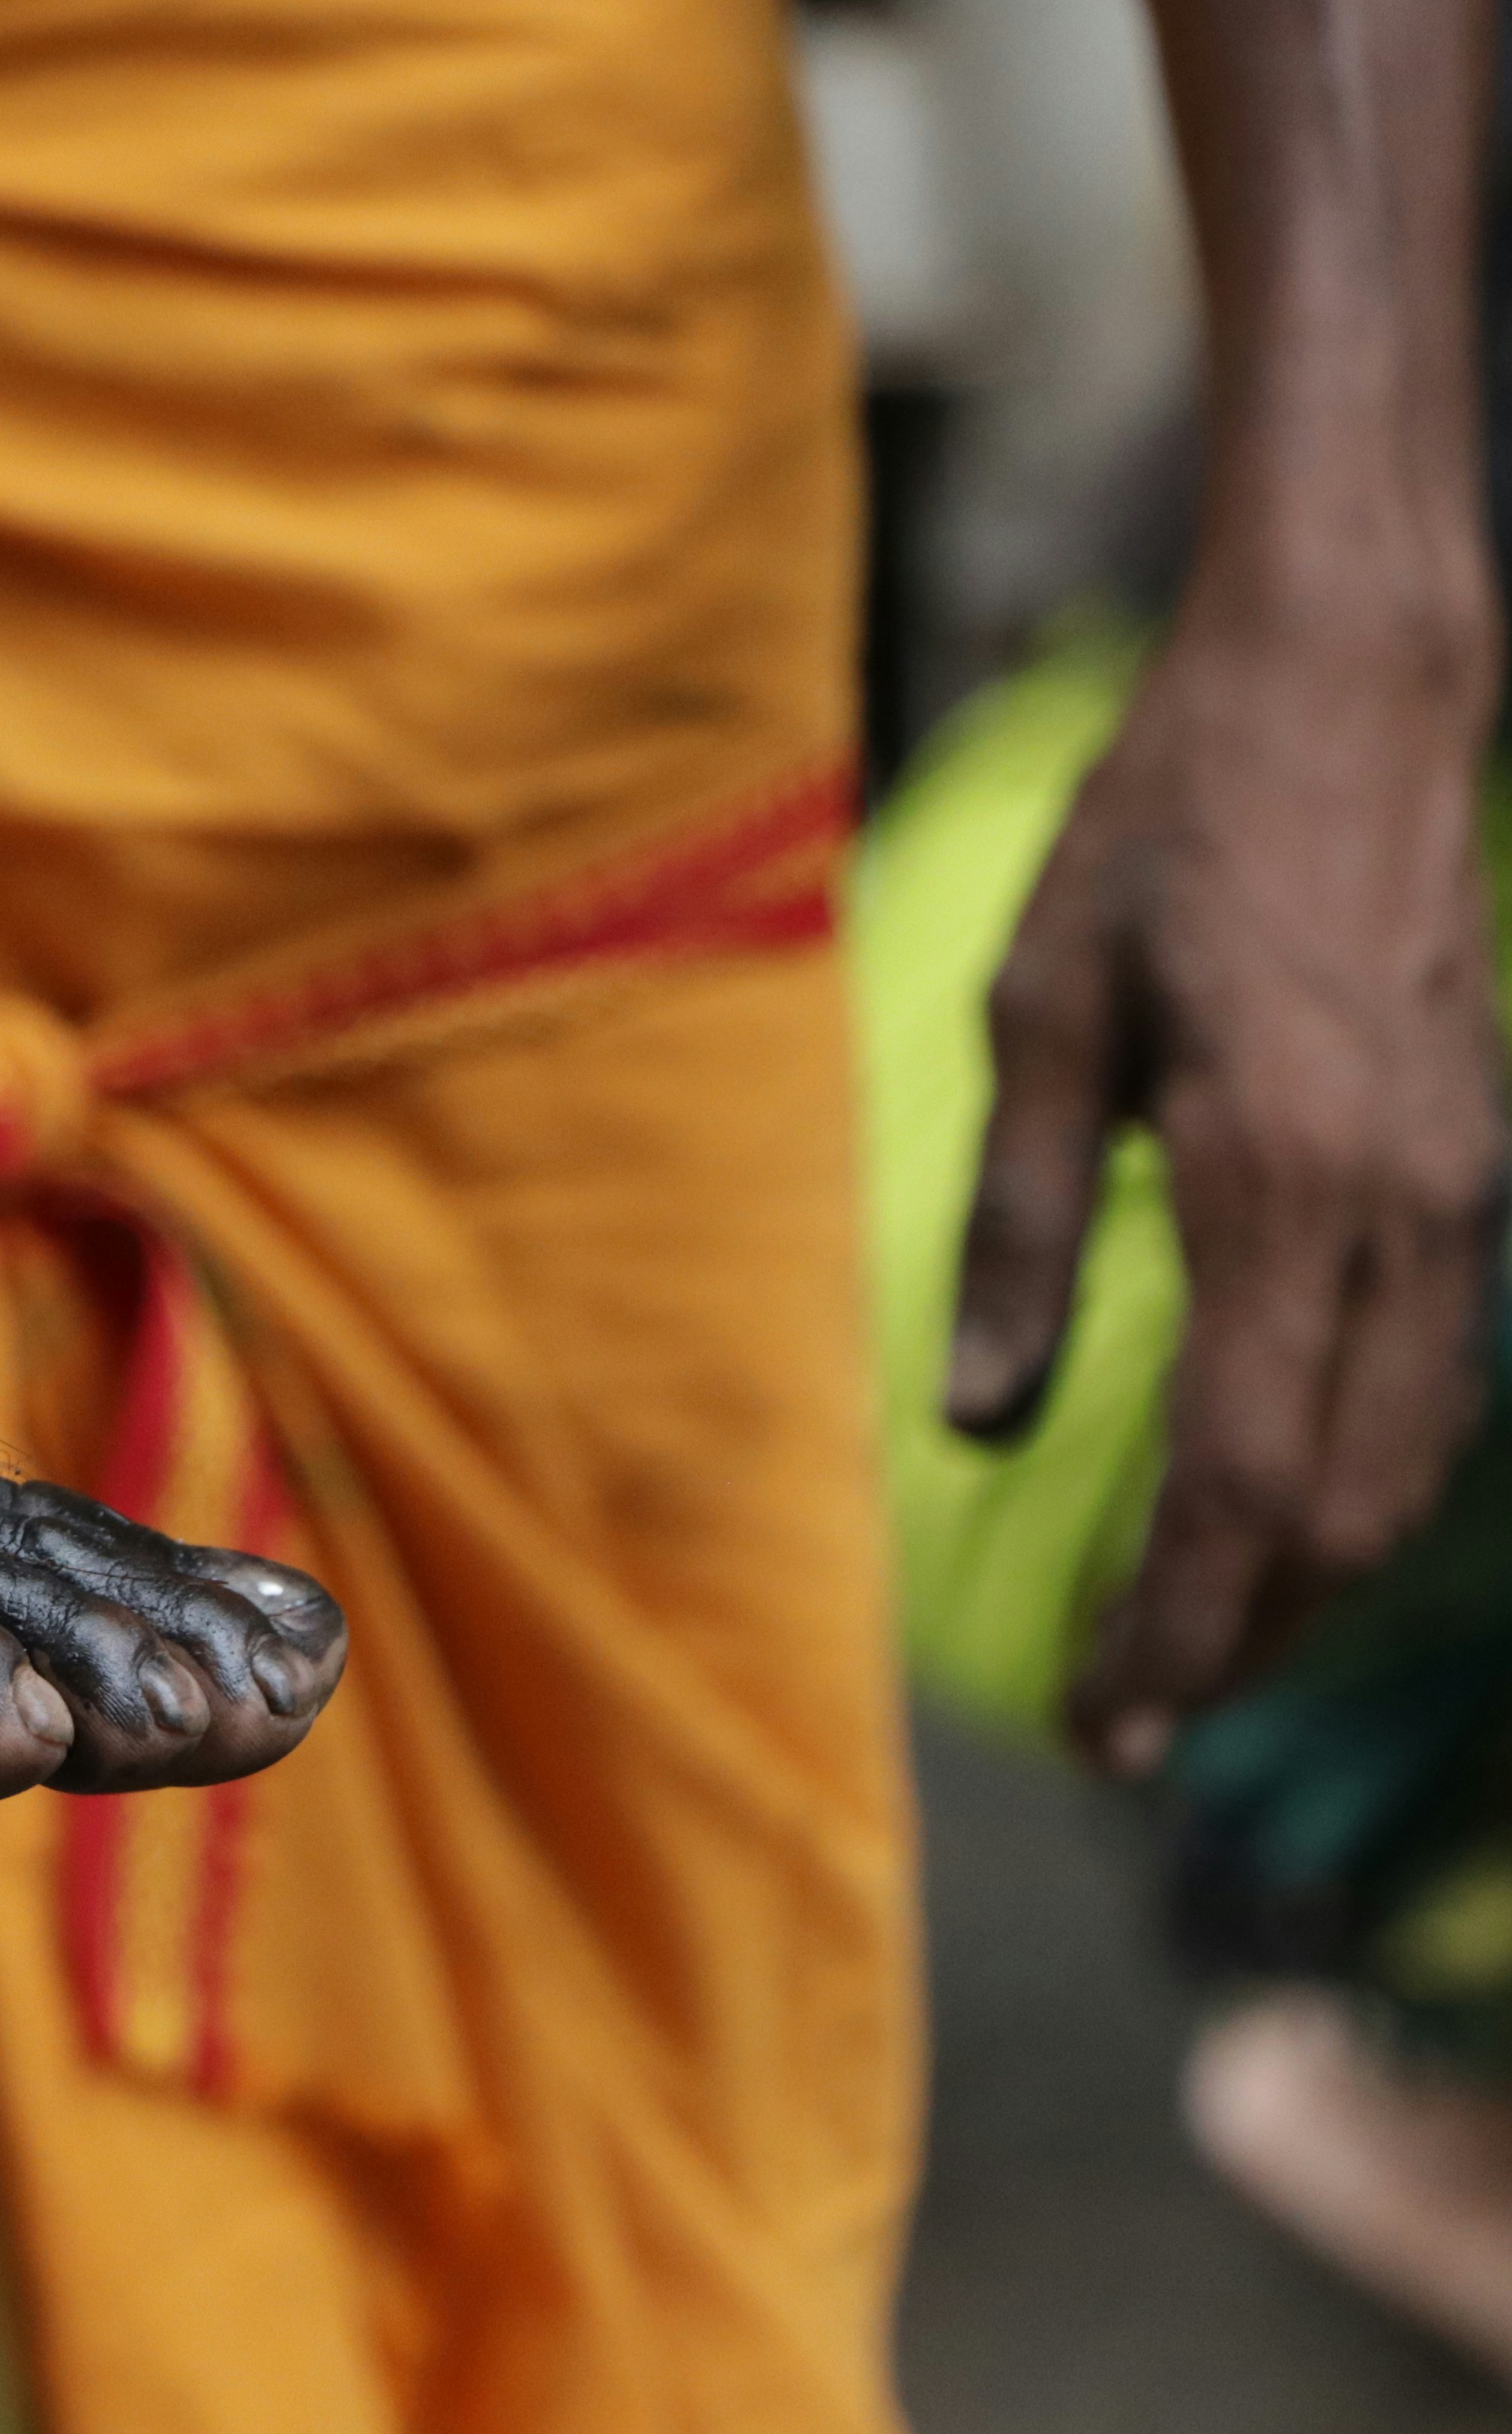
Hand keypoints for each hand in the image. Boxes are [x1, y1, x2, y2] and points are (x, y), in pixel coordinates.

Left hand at [951, 536, 1506, 1776]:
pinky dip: (1359, 1482)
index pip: (1239, 1479)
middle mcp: (1398, 1210)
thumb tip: (972, 1417)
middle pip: (1339, 1506)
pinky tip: (1275, 1524)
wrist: (1347, 701)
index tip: (1101, 1723)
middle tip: (1123, 1732)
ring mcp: (1457, 1193)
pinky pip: (1432, 1380)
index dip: (1175, 1623)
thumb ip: (1016, 1225)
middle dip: (1234, 1638)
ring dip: (1305, 1581)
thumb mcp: (1038, 1013)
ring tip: (1185, 1657)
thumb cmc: (1167, 838)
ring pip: (1408, 1461)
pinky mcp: (1471, 1169)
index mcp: (1277, 1180)